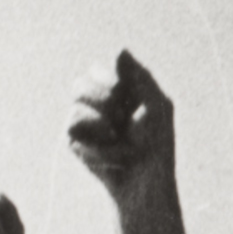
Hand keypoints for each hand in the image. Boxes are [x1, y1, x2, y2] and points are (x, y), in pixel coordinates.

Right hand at [66, 49, 177, 206]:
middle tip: (123, 122)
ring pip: (74, 109)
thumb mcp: (157, 107)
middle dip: (104, 104)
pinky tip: (113, 158)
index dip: (110, 85)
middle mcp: (96, 101)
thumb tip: (119, 49)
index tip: (129, 102)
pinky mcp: (74, 143)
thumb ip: (140, 77)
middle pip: (78, 85)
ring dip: (103, 129)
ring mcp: (83, 121)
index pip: (95, 71)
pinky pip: (74, 135)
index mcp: (116, 88)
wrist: (146, 184)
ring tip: (119, 141)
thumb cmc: (157, 146)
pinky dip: (98, 149)